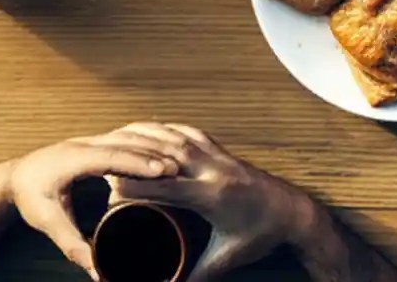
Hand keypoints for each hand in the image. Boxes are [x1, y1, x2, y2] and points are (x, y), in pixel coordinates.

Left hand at [6, 125, 183, 280]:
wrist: (16, 176)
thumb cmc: (30, 197)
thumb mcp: (48, 222)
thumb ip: (73, 245)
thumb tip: (96, 270)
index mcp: (71, 159)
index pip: (110, 156)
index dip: (138, 162)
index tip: (163, 170)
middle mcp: (83, 144)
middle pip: (125, 141)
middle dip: (153, 152)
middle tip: (180, 168)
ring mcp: (91, 139)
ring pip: (128, 134)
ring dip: (153, 144)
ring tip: (179, 160)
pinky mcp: (97, 141)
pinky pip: (127, 135)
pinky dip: (147, 141)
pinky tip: (164, 150)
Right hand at [107, 123, 313, 281]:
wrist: (294, 212)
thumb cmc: (261, 235)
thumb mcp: (227, 258)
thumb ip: (195, 276)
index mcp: (213, 195)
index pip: (167, 186)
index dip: (137, 185)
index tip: (107, 190)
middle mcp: (215, 169)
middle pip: (166, 155)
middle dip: (133, 157)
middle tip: (103, 162)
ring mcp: (220, 156)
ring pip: (177, 138)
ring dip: (146, 137)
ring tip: (116, 140)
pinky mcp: (223, 151)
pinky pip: (191, 133)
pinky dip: (167, 130)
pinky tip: (150, 130)